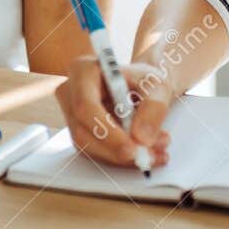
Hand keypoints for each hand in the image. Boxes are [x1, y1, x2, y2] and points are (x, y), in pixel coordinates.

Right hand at [55, 58, 175, 167]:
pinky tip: (145, 154)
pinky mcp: (81, 131)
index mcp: (83, 71)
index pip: (85, 105)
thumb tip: (141, 138)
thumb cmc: (144, 79)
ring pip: (89, 146)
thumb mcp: (158, 85)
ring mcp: (72, 114)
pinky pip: (96, 151)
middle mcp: (71, 93)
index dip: (107, 131)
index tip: (132, 148)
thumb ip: (154, 108)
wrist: (142, 85)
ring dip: (122, 157)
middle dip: (117, 150)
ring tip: (154, 153)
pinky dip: (122, 158)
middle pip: (83, 131)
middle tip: (147, 157)